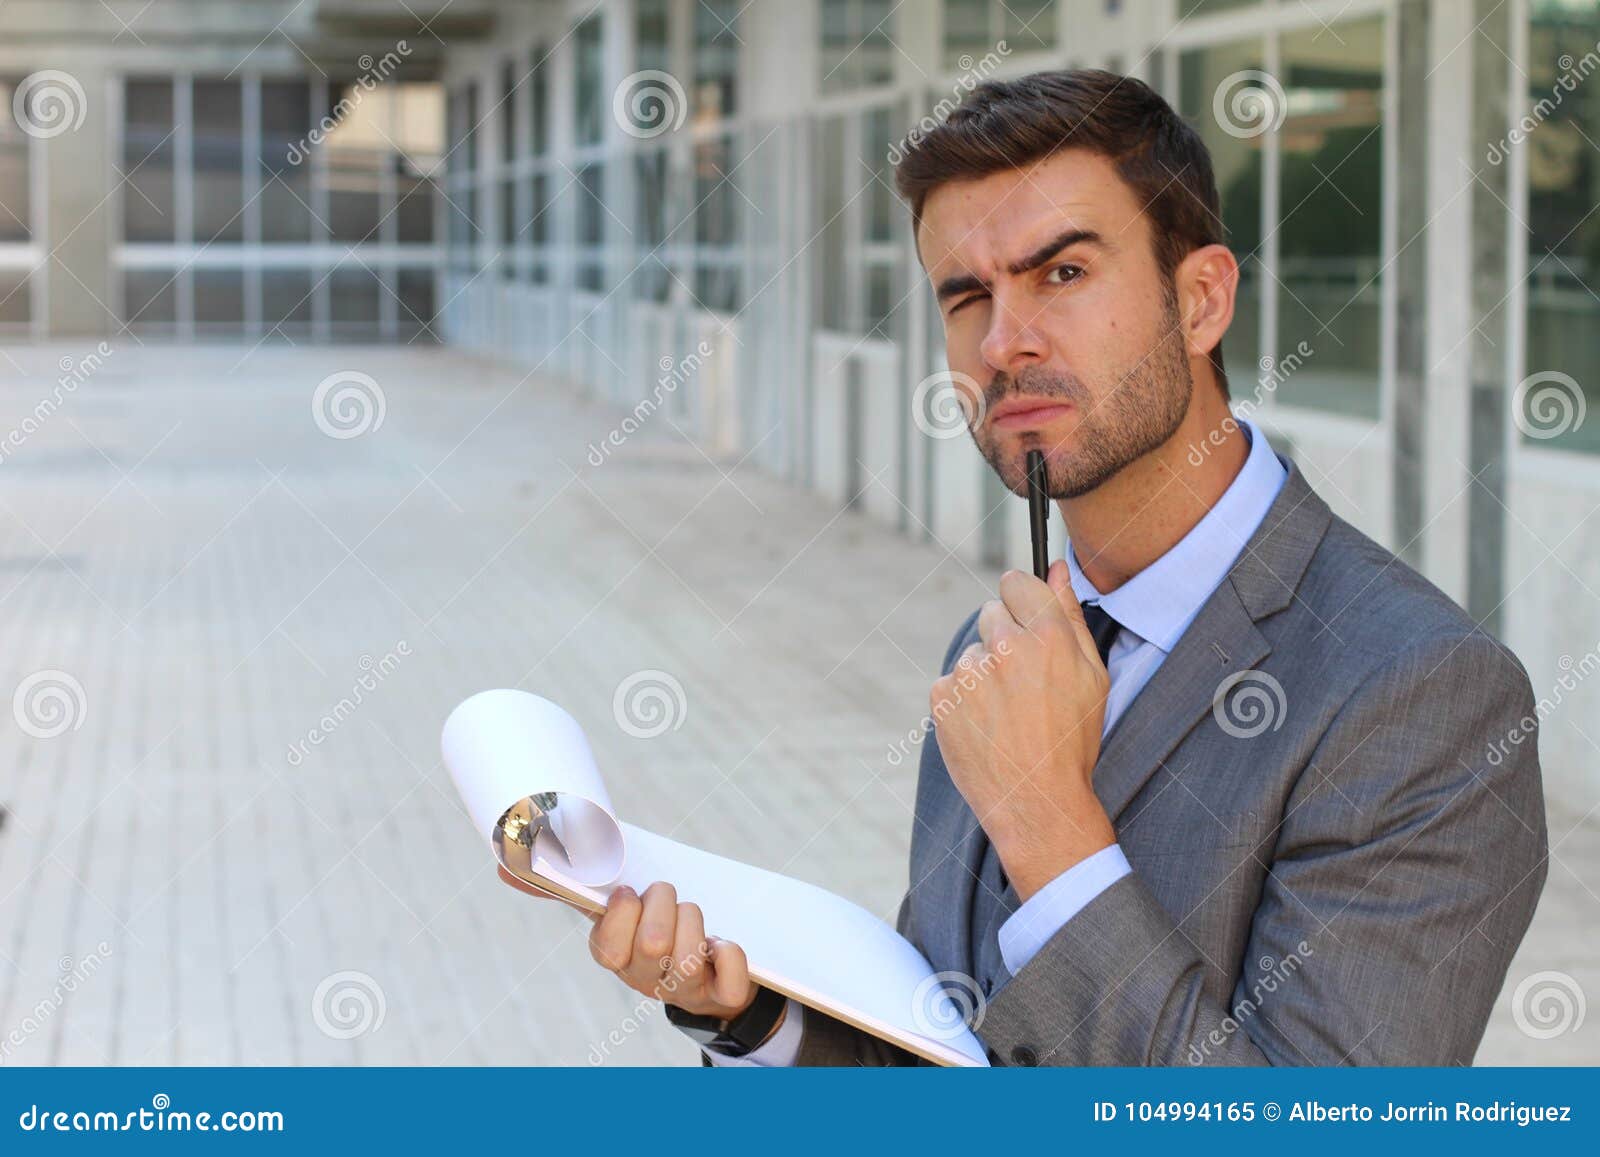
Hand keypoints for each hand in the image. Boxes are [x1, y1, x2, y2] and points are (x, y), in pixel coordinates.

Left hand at [930, 560, 1115, 899]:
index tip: (1024, 618)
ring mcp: (969, 673)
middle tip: (1022, 683)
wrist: (1036, 801)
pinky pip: (951, 683)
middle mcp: (1006, 647)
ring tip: (1007, 714)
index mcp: (1048, 636)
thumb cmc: (1072, 740)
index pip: (1016, 582)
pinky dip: (963, 700)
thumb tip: (1056, 568)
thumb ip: (1070, 615)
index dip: (1021, 600)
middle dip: (1003, 637)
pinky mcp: (942, 697)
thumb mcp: (1092, 677)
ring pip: (971, 654)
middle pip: (990, 614)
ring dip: (984, 674)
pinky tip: (986, 726)